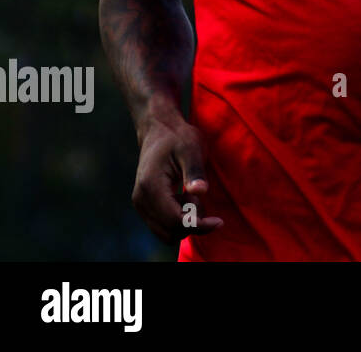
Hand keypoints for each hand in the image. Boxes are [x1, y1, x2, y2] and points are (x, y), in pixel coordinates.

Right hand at [131, 106, 222, 242]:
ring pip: (166, 232)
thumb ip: (195, 171)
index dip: (199, 225)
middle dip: (192, 223)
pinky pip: (164, 224)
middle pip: (169, 232)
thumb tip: (200, 192)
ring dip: (185, 221)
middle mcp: (141, 200)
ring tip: (192, 193)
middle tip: (200, 197)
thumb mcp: (191, 149)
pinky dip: (179, 217)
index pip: (175, 221)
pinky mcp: (144, 205)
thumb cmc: (178, 137)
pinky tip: (185, 195)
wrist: (159, 129)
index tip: (219, 221)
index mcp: (151, 187)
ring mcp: (140, 204)